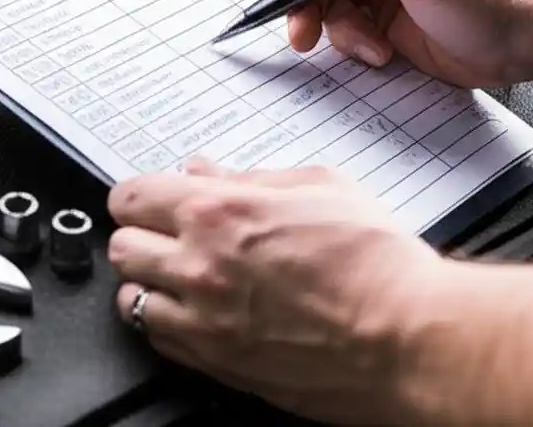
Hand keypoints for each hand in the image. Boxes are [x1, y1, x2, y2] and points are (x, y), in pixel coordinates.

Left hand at [108, 158, 448, 423]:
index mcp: (220, 211)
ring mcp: (203, 319)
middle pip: (122, 244)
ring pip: (130, 295)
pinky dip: (166, 323)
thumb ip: (251, 176)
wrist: (410, 338)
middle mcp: (199, 265)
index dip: (144, 196)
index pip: (132, 195)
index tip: (156, 201)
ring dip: (150, 282)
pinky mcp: (216, 362)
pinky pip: (157, 338)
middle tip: (170, 237)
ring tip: (181, 277)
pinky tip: (196, 312)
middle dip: (143, 235)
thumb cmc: (379, 263)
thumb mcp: (321, 187)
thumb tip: (204, 169)